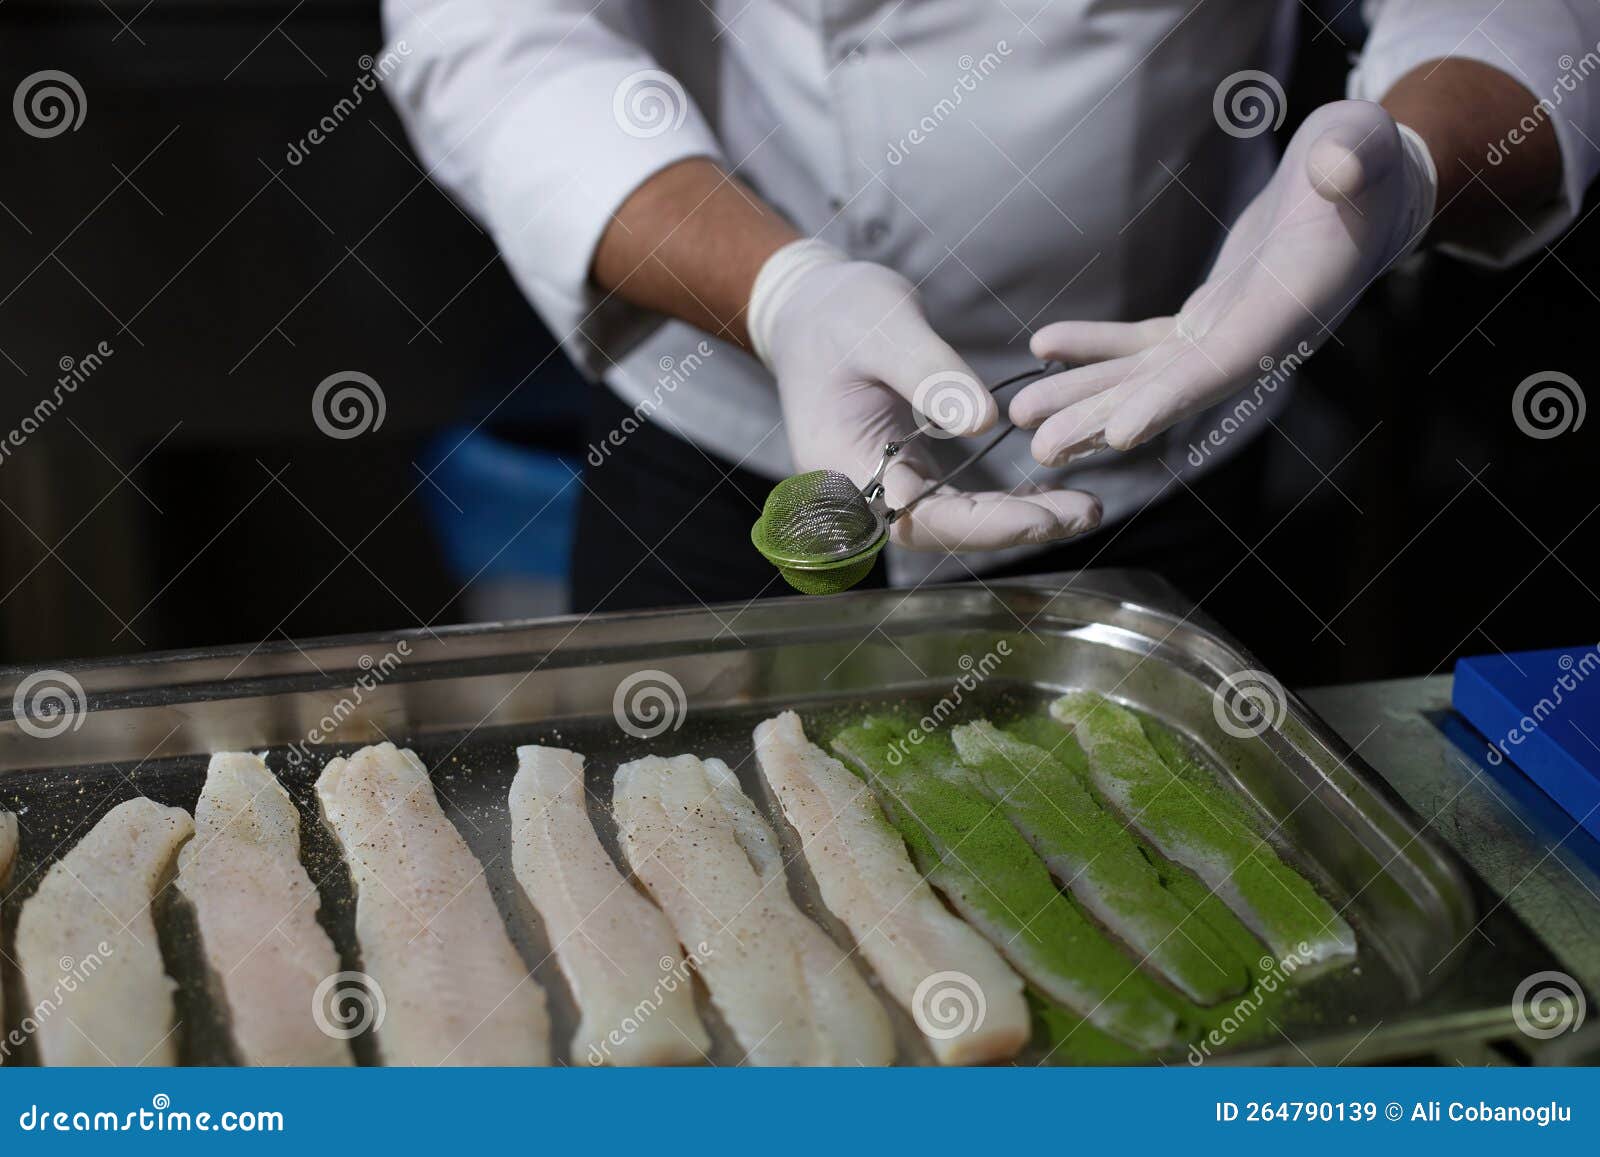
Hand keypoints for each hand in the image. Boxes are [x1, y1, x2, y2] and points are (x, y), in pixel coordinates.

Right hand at [749, 241, 1101, 550]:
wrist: (809, 309)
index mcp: (838, 462)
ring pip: (950, 522)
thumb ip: (931, 373)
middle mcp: (855, 489)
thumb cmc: (839, 311)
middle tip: (1084, 512)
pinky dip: (999, 502)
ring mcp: (877, 484)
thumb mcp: (887, 327)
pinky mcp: (900, 471)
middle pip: (938, 530)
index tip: (1041, 517)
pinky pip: (952, 500)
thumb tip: (984, 422)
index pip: (914, 515)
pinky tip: (1047, 495)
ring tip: (1081, 508)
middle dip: (1012, 527)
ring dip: (1014, 519)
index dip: (981, 523)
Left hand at [1012, 100, 1436, 463]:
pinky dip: (1093, 348)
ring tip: (1023, 416)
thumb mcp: (1365, 145)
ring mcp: (1228, 335)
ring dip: (1086, 398)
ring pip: (1148, 378)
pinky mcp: (1206, 321)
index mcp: (1296, 307)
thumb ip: (1354, 156)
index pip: (1230, 363)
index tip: (1122, 433)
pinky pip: (1142, 345)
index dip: (1176, 397)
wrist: (1368, 193)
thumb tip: (1338, 166)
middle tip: (1043, 449)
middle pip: (1174, 391)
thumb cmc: (1368, 163)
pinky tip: (1042, 347)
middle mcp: (1259, 339)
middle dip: (1107, 420)